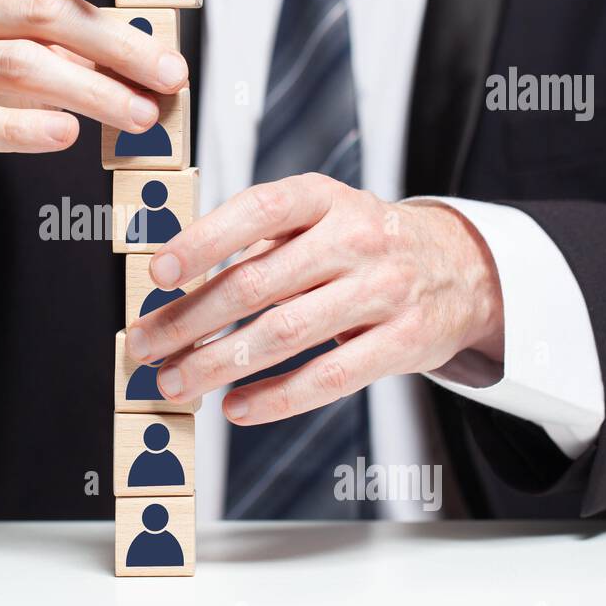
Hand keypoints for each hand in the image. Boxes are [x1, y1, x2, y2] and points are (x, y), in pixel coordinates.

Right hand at [0, 0, 188, 277]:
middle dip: (118, 44)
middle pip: (43, 14)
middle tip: (170, 73)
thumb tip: (148, 63)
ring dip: (92, 92)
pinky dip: (27, 129)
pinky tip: (67, 135)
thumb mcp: (6, 47)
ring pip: (21, 68)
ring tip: (140, 115)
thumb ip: (64, 46)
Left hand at [124, 175, 504, 424]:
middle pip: (258, 283)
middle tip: (145, 345)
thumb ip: (256, 241)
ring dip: (219, 363)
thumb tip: (174, 283)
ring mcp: (383, 291)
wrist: (461, 266)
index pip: (259, 212)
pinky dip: (276, 397)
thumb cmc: (360, 243)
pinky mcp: (404, 342)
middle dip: (190, 319)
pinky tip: (236, 406)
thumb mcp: (318, 217)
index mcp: (323, 199)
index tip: (158, 272)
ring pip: (286, 334)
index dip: (205, 240)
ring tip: (176, 382)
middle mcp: (355, 238)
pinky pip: (329, 377)